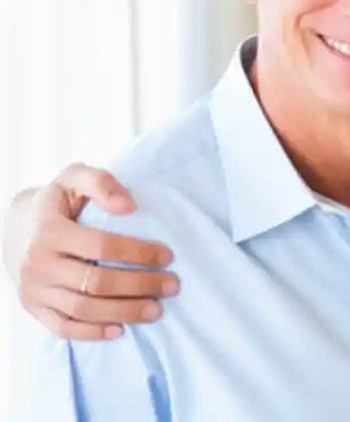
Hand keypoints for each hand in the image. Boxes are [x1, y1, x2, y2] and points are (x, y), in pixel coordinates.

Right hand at [9, 164, 177, 339]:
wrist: (14, 225)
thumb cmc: (57, 201)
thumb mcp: (74, 178)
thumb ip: (101, 183)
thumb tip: (128, 205)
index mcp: (49, 230)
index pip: (102, 246)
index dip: (138, 252)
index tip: (168, 256)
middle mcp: (38, 262)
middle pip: (96, 282)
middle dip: (140, 286)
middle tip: (172, 286)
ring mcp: (33, 288)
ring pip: (82, 308)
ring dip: (124, 312)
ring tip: (156, 310)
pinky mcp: (32, 307)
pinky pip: (62, 327)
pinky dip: (92, 333)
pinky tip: (120, 330)